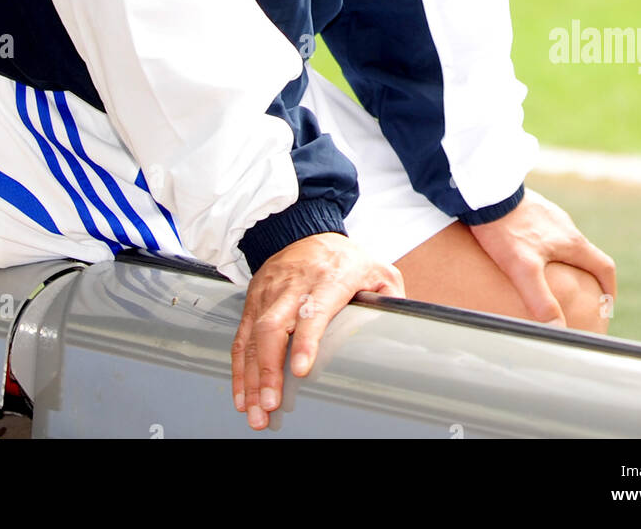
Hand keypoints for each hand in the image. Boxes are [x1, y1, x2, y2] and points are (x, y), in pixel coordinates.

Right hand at [232, 232, 404, 430]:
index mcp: (328, 277)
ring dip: (251, 377)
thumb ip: (391, 298)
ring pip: (253, 335)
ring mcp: (269, 291)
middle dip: (268, 369)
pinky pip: (242, 335)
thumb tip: (400, 327)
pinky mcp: (254, 298)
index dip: (305, 341)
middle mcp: (293, 284)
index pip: (314, 310)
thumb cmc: (345, 258)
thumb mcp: (378, 270)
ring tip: (254, 411)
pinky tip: (243, 394)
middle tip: (270, 405)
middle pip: (274, 326)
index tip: (301, 370)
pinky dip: (239, 367)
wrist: (306, 229)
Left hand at [468, 186, 615, 326]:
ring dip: (563, 262)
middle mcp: (564, 225)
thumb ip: (541, 300)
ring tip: (549, 278)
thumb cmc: (504, 228)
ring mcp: (547, 214)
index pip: (604, 267)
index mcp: (571, 240)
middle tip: (578, 298)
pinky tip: (523, 254)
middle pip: (584, 255)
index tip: (606, 307)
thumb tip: (558, 330)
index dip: (609, 291)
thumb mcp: (523, 269)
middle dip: (586, 278)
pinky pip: (543, 231)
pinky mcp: (529, 208)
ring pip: (563, 242)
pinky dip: (543, 248)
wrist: (482, 190)